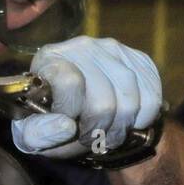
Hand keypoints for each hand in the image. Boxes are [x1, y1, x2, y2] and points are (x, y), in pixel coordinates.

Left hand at [11, 36, 161, 160]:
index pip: (70, 82)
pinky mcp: (139, 59)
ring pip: (130, 102)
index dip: (72, 113)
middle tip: (90, 138)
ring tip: (106, 135)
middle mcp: (82, 47)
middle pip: (103, 101)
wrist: (79, 113)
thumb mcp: (32, 134)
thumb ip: (39, 132)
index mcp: (49, 59)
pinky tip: (126, 122)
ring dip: (119, 130)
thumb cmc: (50, 123)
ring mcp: (114, 50)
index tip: (69, 126)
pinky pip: (151, 97)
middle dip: (98, 131)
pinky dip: (141, 120)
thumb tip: (66, 125)